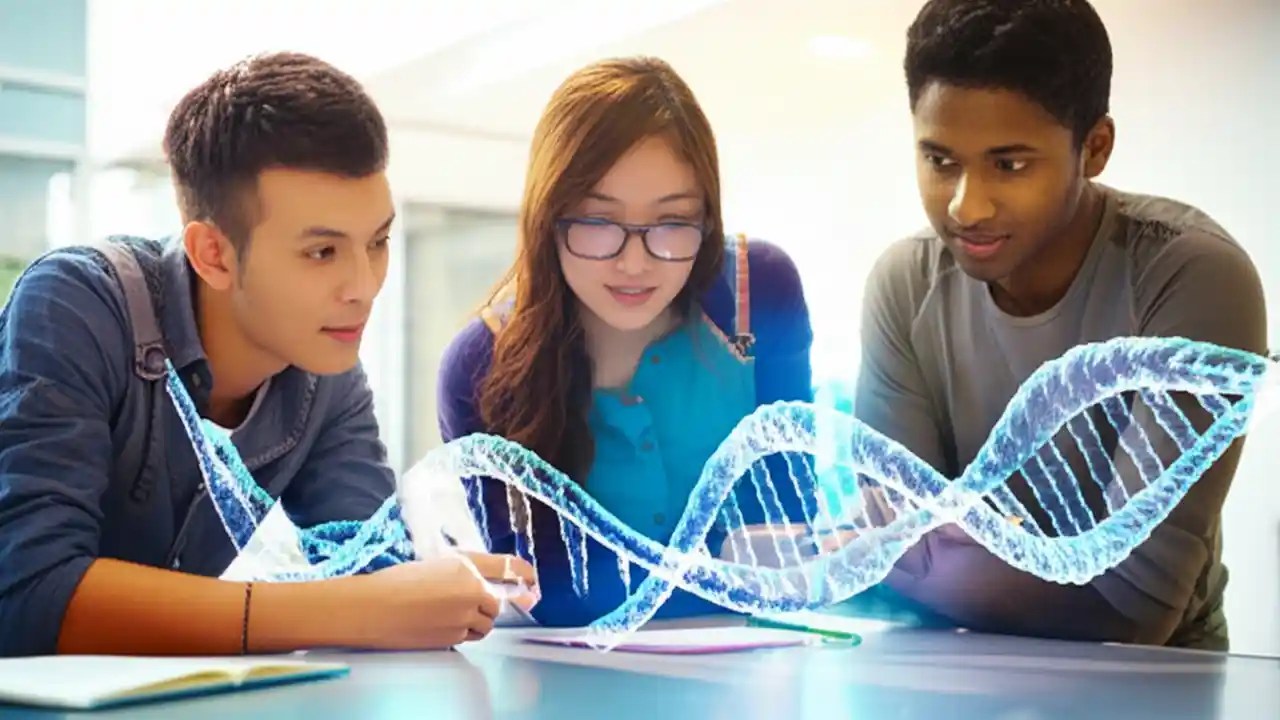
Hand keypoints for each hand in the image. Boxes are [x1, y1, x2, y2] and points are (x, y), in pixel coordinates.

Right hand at [348, 553, 537, 648]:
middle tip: (463, 605)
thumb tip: (484, 586)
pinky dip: (460, 634)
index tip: (533, 580)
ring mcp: (464, 614)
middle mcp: (471, 588)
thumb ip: (462, 573)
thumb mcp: (434, 565)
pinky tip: (438, 626)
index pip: (507, 566)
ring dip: (474, 622)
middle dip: (485, 606)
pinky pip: (468, 637)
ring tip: (445, 615)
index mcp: (465, 564)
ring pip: (485, 624)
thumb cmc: (395, 583)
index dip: (524, 573)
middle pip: (496, 603)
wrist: (372, 608)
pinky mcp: (454, 636)